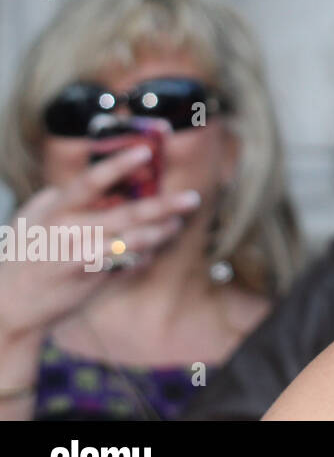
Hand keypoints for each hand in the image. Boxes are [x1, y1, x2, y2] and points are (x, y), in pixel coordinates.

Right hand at [0, 145, 203, 341]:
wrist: (7, 306)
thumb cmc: (23, 257)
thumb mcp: (33, 219)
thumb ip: (60, 197)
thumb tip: (97, 179)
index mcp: (55, 208)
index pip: (90, 180)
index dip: (119, 164)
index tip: (146, 150)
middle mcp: (68, 229)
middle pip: (126, 213)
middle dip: (164, 205)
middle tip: (193, 198)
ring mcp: (78, 255)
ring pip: (133, 240)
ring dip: (160, 232)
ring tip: (176, 225)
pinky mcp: (87, 279)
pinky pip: (126, 264)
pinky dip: (142, 257)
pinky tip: (151, 253)